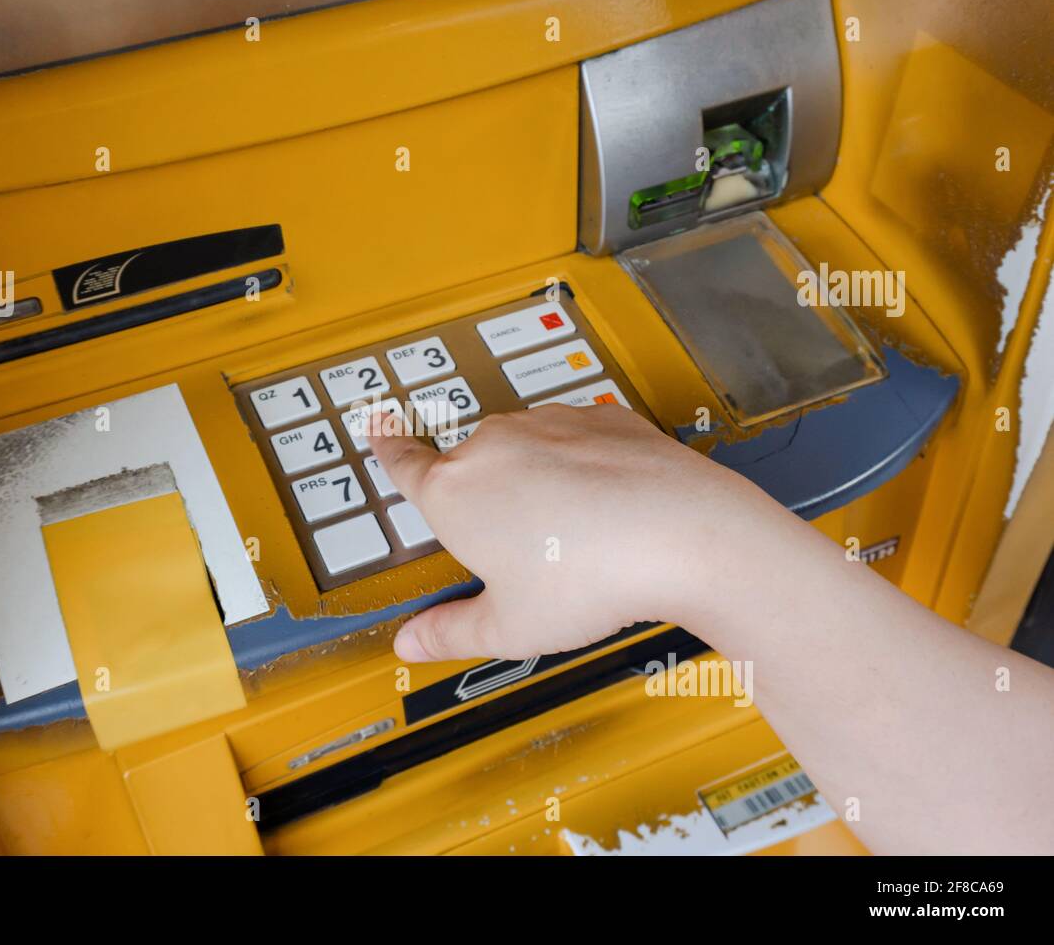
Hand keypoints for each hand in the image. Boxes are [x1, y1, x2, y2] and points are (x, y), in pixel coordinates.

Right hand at [368, 405, 797, 661]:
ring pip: (525, 450)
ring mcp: (548, 424)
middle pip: (471, 466)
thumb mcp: (507, 628)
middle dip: (487, 499)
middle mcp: (492, 445)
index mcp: (453, 491)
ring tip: (572, 534)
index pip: (402, 462)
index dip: (388, 447)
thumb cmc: (588, 580)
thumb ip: (449, 632)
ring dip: (536, 480)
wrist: (681, 534)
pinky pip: (577, 440)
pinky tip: (608, 505)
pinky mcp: (600, 417)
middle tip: (518, 546)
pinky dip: (584, 466)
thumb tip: (411, 643)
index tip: (379, 429)